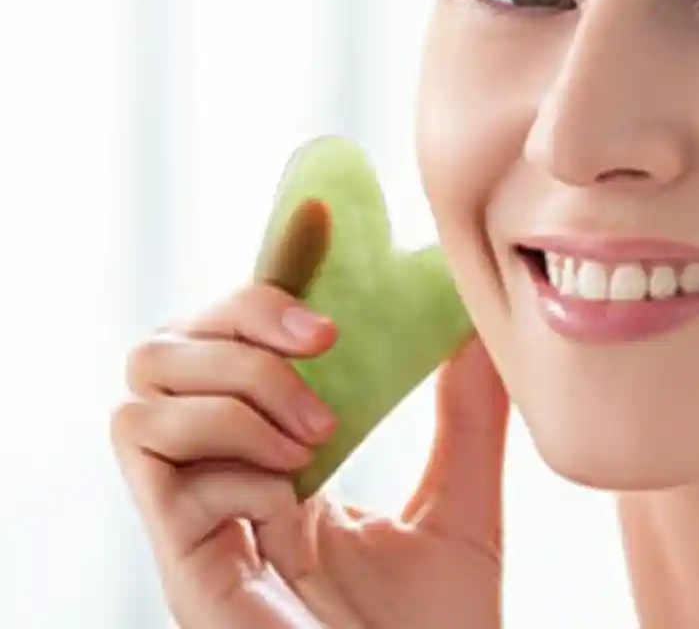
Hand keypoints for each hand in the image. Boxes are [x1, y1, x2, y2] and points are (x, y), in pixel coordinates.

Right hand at [111, 283, 509, 627]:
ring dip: (236, 388)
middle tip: (326, 345)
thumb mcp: (464, 508)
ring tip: (316, 435)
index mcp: (282, 460)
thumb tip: (475, 325)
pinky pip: (154, 461)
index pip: (248, 342)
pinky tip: (286, 497)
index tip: (322, 215)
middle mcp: (226, 480)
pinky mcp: (181, 565)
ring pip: (141, 389)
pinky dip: (226, 455)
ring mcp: (196, 522)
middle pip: (167, 345)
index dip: (273, 272)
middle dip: (243, 319)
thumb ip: (467, 419)